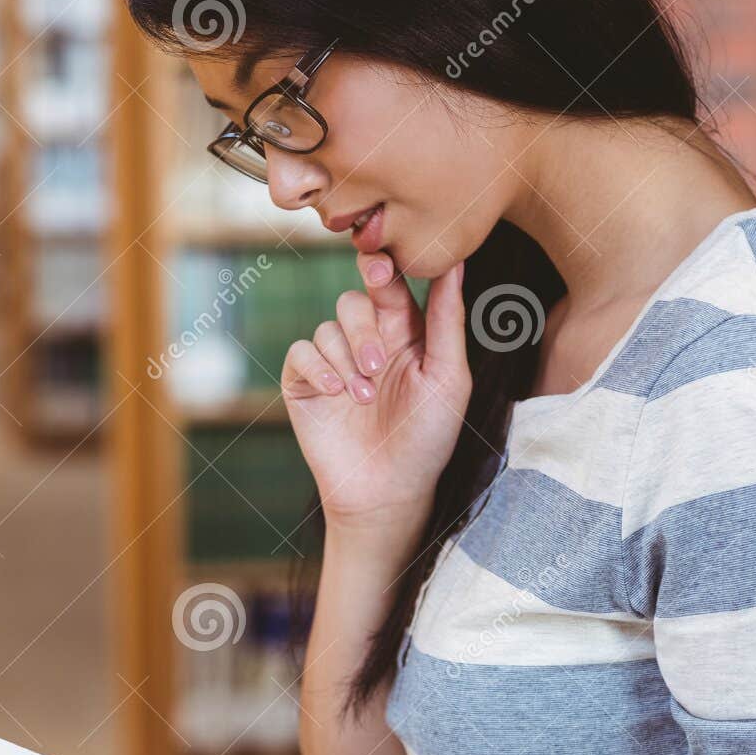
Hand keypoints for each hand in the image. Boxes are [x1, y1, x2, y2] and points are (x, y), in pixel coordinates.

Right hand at [280, 254, 471, 532]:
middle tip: (376, 366)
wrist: (387, 492)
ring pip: (327, 328)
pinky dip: (317, 368)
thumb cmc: (427, 438)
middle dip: (363, 328)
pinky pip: (301, 352)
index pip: (390, 286)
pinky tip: (335, 393)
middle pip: (354, 302)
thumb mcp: (449, 377)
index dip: (383, 270)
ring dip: (345, 359)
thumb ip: (448, 318)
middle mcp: (367, 342)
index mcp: (405, 334)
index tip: (381, 269)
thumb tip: (455, 262)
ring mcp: (334, 362)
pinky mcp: (304, 383)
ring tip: (363, 398)